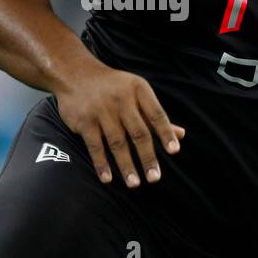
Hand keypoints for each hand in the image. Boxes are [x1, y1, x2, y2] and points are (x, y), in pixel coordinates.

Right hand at [54, 61, 183, 188]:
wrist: (76, 74)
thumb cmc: (113, 87)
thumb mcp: (136, 93)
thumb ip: (155, 116)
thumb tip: (182, 135)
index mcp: (138, 90)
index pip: (156, 114)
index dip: (166, 133)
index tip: (174, 151)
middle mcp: (121, 99)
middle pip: (139, 132)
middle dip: (147, 157)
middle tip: (154, 178)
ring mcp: (101, 110)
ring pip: (117, 142)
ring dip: (126, 165)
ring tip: (134, 183)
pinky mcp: (84, 121)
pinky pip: (95, 146)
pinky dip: (101, 163)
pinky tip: (108, 178)